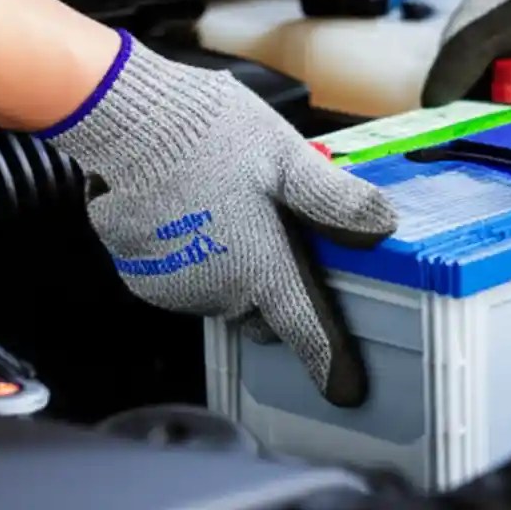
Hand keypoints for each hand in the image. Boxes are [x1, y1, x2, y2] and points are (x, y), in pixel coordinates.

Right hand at [43, 32, 397, 406]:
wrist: (128, 121)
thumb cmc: (210, 134)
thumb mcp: (289, 157)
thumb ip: (335, 201)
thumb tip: (382, 226)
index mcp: (262, 269)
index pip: (305, 333)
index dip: (331, 363)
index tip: (346, 390)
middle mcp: (217, 292)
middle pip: (263, 311)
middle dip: (276, 287)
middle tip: (276, 230)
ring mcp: (175, 288)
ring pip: (222, 294)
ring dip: (232, 268)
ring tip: (227, 207)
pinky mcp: (140, 275)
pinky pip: (183, 279)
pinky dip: (195, 257)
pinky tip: (192, 211)